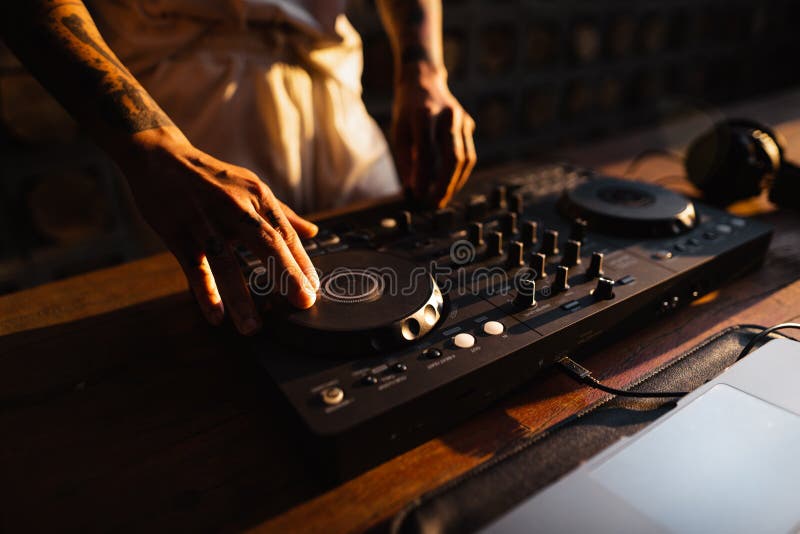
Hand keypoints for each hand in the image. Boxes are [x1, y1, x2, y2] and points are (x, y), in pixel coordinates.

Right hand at [119, 128, 319, 334]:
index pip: (286, 234)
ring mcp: (204, 220)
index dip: (302, 263)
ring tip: (253, 328)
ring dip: (241, 298)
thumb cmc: (212, 178)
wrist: (160, 158)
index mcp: (258, 197)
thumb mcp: (251, 188)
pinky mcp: (177, 233)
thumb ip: (283, 214)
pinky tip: (216, 316)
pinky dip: (204, 292)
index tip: (314, 290)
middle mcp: (235, 207)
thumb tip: (314, 233)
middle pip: (265, 244)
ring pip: (226, 263)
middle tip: (304, 303)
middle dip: (287, 274)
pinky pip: (193, 267)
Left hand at [391, 65, 476, 207]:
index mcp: (423, 114)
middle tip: (435, 203)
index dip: (422, 175)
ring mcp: (461, 119)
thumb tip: (413, 190)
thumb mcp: (399, 131)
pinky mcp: (469, 123)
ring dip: (455, 182)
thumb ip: (406, 160)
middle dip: (445, 184)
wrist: (424, 80)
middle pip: (452, 156)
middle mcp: (446, 115)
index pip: (426, 150)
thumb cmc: (407, 110)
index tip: (417, 195)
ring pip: (465, 158)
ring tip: (443, 198)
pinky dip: (460, 173)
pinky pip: (468, 154)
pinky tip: (450, 184)